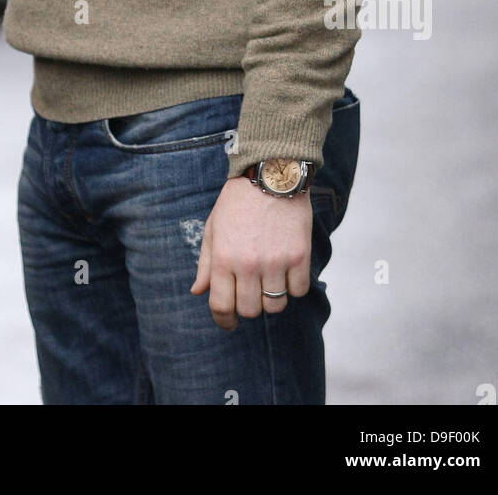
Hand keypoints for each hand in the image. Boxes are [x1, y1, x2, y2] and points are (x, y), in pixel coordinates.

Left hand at [190, 176, 312, 329]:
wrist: (271, 173)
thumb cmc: (237, 201)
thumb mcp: (213, 228)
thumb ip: (206, 263)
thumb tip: (197, 292)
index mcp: (223, 258)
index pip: (221, 306)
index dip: (224, 321)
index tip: (229, 323)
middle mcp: (248, 264)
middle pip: (250, 311)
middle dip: (248, 306)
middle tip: (251, 292)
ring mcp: (275, 261)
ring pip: (275, 306)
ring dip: (272, 298)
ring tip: (269, 278)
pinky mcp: (299, 256)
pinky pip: (299, 291)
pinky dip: (293, 286)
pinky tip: (287, 270)